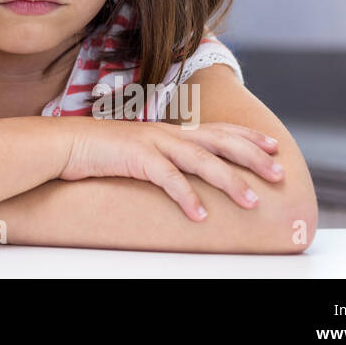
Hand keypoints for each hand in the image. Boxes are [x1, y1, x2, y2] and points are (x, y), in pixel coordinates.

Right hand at [59, 117, 283, 221]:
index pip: (218, 129)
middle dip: (252, 156)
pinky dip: (185, 196)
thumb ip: (166, 160)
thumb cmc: (103, 153)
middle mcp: (167, 132)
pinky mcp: (136, 156)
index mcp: (171, 131)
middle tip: (279, 173)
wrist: (66, 144)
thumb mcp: (141, 153)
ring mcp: (153, 142)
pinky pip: (167, 178)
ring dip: (228, 180)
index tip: (274, 147)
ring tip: (250, 201)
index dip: (248, 136)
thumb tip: (188, 178)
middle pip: (219, 141)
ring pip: (200, 159)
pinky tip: (199, 215)